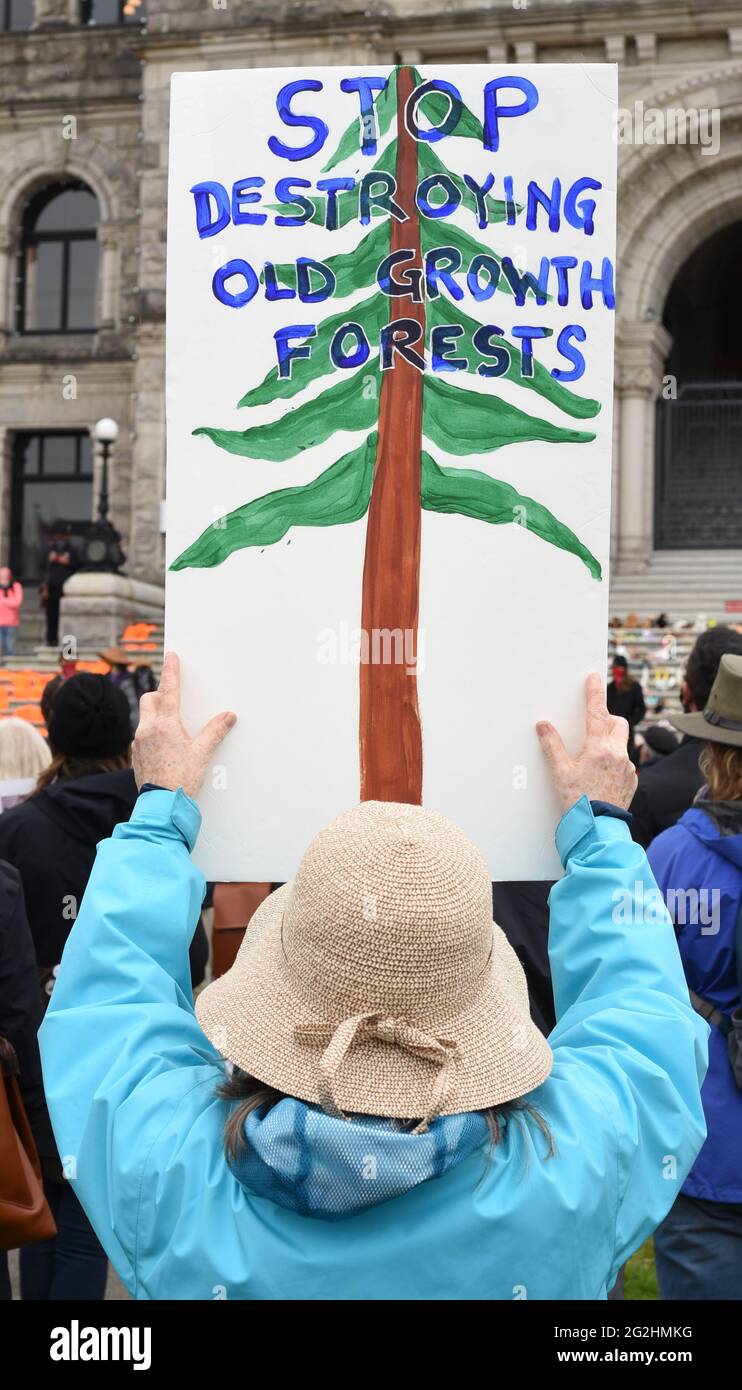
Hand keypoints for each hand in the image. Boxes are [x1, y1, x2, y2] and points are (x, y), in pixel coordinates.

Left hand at [132, 652, 235, 798]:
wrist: (161, 806)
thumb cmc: (181, 780)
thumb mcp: (202, 753)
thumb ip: (215, 731)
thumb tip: (228, 716)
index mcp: (166, 724)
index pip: (169, 689)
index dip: (171, 670)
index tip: (171, 656)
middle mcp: (148, 729)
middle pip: (150, 699)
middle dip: (160, 694)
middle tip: (174, 697)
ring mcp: (139, 742)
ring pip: (146, 718)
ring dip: (157, 715)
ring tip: (174, 727)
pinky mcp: (137, 755)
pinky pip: (144, 735)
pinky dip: (153, 733)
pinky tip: (166, 746)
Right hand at [536, 672, 636, 813]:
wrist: (599, 828)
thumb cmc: (578, 802)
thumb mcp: (559, 773)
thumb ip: (552, 746)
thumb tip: (544, 726)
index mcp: (599, 748)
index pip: (596, 712)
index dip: (594, 693)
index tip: (593, 678)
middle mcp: (618, 754)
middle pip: (617, 724)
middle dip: (607, 719)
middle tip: (593, 725)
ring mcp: (628, 768)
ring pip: (621, 744)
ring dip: (609, 743)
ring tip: (593, 758)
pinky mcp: (631, 781)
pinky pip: (625, 763)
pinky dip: (614, 763)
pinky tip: (601, 776)